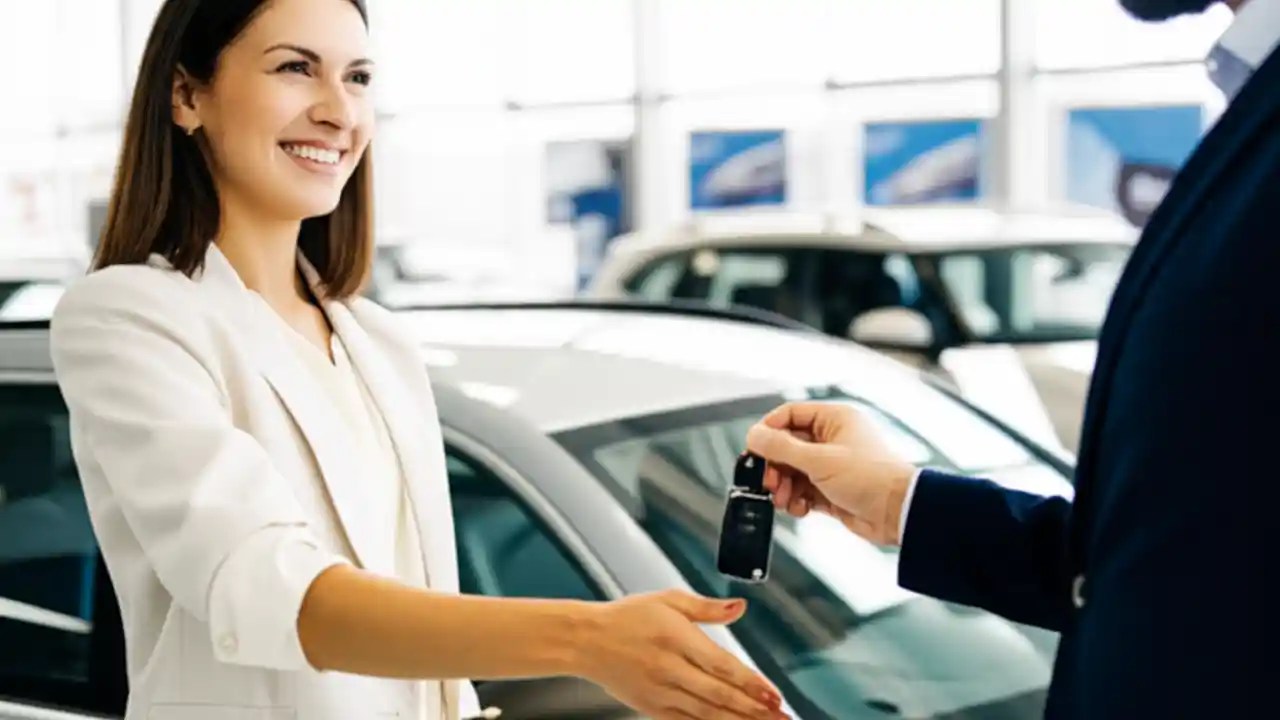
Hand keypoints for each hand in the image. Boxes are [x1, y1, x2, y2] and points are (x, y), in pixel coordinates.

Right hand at [581, 590, 787, 719]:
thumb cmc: (628, 617)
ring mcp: (661, 693)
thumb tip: (740, 607)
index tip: (774, 694)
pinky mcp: (653, 708)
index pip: (723, 666)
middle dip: (755, 709)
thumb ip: (707, 608)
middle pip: (720, 695)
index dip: (752, 683)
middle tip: (781, 716)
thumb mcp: (668, 600)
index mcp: (677, 639)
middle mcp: (670, 669)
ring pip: (708, 714)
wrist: (587, 641)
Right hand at [745, 401, 915, 544]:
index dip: (769, 430)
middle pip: (787, 446)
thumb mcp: (819, 460)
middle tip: (768, 481)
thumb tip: (754, 436)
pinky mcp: (831, 489)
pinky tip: (800, 508)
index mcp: (834, 419)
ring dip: (783, 486)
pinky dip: (796, 500)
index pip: (790, 414)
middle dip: (775, 466)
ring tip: (784, 499)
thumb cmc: (872, 479)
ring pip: (793, 471)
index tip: (755, 447)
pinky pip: (802, 490)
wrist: (899, 513)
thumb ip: (782, 448)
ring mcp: (832, 465)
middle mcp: (832, 439)